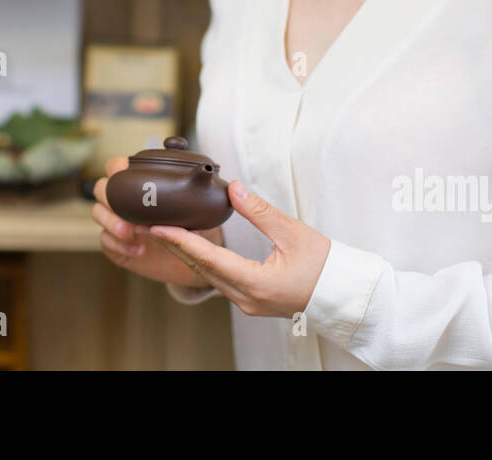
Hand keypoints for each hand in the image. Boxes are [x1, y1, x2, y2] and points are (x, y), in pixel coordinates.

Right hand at [92, 156, 222, 287]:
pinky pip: (104, 241)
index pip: (115, 167)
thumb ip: (195, 189)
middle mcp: (123, 201)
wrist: (189, 259)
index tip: (121, 173)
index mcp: (137, 184)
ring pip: (97, 214)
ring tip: (130, 233)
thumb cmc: (189, 226)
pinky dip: (118, 245)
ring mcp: (116, 222)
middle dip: (109, 199)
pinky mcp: (115, 244)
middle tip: (125, 212)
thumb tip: (205, 171)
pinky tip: (138, 250)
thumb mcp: (195, 208)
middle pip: (100, 189)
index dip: (115, 168)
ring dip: (110, 222)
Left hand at [145, 179, 330, 317]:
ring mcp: (248, 303)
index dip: (180, 241)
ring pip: (208, 277)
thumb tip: (232, 188)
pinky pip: (219, 281)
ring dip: (185, 255)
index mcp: (256, 283)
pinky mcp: (252, 300)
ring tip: (163, 234)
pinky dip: (202, 263)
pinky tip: (192, 249)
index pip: (209, 259)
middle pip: (201, 269)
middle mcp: (246, 298)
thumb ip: (260, 211)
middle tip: (147, 226)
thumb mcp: (293, 232)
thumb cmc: (326, 267)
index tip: (157, 227)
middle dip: (173, 246)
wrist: (344, 296)